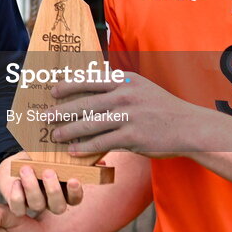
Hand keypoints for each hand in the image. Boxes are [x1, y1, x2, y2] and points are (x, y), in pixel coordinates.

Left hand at [0, 157, 82, 217]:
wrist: (16, 163)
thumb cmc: (37, 158)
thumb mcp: (48, 155)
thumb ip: (58, 157)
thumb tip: (66, 151)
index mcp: (64, 190)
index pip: (75, 198)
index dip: (75, 192)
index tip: (73, 180)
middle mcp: (52, 201)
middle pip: (58, 207)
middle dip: (53, 190)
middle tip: (48, 172)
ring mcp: (36, 205)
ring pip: (37, 205)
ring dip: (31, 187)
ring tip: (26, 169)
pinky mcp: (19, 207)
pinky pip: (19, 210)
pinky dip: (17, 196)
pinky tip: (17, 182)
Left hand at [50, 72, 201, 158]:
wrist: (187, 126)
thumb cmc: (162, 107)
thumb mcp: (141, 87)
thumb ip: (118, 84)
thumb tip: (93, 80)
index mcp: (125, 80)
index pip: (89, 81)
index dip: (68, 86)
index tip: (53, 91)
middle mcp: (124, 96)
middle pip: (84, 103)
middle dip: (61, 111)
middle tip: (45, 117)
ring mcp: (128, 117)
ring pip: (89, 124)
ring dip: (68, 131)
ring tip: (55, 136)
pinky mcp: (132, 137)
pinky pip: (102, 142)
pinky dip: (85, 147)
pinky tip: (74, 151)